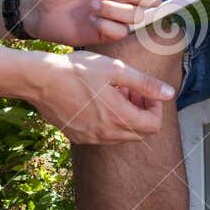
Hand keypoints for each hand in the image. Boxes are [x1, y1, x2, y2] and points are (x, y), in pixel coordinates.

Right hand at [28, 51, 174, 143]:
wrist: (40, 80)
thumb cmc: (77, 71)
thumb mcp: (116, 70)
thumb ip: (145, 83)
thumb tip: (170, 94)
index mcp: (119, 118)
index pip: (154, 125)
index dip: (155, 107)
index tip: (143, 90)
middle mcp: (106, 134)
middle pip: (140, 132)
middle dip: (141, 111)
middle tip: (129, 90)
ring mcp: (91, 138)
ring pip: (122, 135)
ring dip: (125, 116)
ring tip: (112, 93)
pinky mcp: (78, 137)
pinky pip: (103, 136)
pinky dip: (108, 121)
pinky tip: (97, 101)